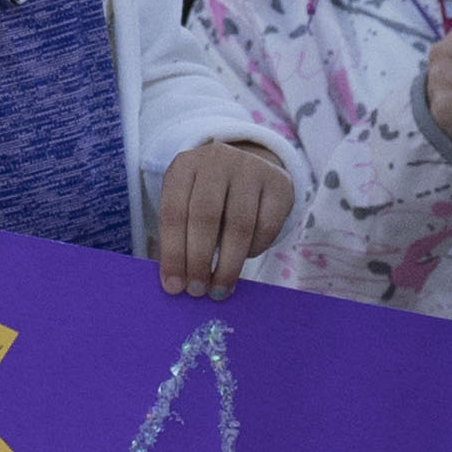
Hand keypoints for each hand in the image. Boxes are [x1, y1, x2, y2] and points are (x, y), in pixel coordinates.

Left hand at [148, 139, 294, 295]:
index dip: (173, 253)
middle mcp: (217, 160)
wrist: (249, 168)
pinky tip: (243, 260)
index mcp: (184, 166)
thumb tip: (175, 283)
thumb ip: (179, 237)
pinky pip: (266, 227)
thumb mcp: (187, 203)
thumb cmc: (209, 196)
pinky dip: (253, 250)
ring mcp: (251, 169)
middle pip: (205, 217)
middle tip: (197, 290)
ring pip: (239, 225)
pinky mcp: (278, 184)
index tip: (174, 286)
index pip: (173, 212)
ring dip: (228, 264)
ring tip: (219, 288)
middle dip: (199, 260)